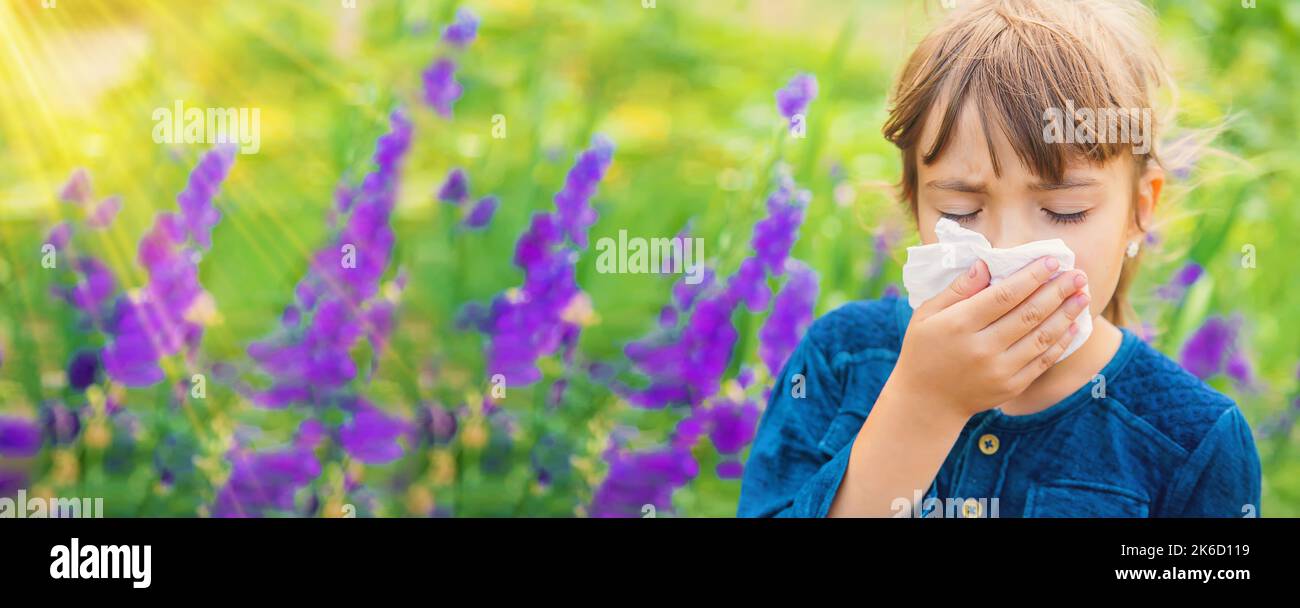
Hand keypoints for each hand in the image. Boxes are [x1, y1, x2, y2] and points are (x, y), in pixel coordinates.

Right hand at [887, 257, 1090, 419]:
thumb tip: (985, 264)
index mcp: (960, 324)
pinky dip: (1061, 342)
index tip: (1052, 261)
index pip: (1004, 295)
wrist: (928, 401)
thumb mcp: (926, 314)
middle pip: (1029, 314)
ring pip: (1042, 336)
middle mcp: (982, 347)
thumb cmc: (924, 350)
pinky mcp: (1012, 386)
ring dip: (1066, 314)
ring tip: (1083, 295)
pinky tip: (1073, 325)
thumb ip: (957, 289)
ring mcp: (999, 370)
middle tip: (1078, 274)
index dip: (1032, 276)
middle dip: (1057, 291)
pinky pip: (1043, 361)